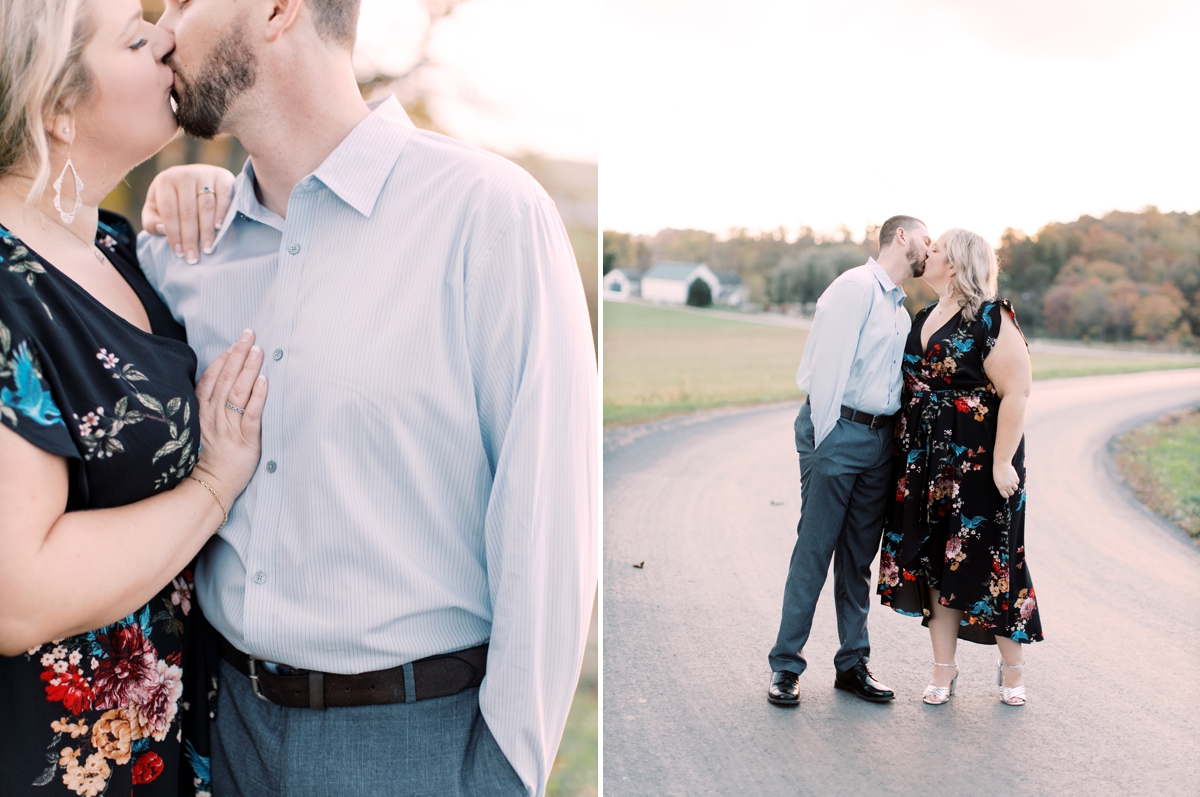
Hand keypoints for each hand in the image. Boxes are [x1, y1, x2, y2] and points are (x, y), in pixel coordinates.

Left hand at [142, 164, 234, 263]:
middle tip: (194, 258)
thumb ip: (152, 221)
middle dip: (191, 238)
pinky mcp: (223, 176)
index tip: (179, 254)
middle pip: (188, 212)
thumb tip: (162, 229)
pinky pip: (224, 196)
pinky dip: (222, 213)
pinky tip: (219, 228)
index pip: (169, 212)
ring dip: (207, 230)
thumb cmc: (174, 199)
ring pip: (206, 206)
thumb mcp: (156, 208)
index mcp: (164, 181)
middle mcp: (184, 175)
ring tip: (208, 249)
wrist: (197, 176)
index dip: (174, 234)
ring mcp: (204, 174)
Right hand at [191, 330, 267, 504]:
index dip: (225, 358)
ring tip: (258, 351)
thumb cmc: (208, 457)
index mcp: (201, 411)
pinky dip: (258, 397)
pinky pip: (251, 415)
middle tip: (250, 334)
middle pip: (226, 379)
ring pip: (238, 393)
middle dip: (239, 355)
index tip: (236, 341)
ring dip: (249, 369)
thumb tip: (220, 383)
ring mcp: (229, 427)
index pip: (212, 377)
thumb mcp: (201, 427)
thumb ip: (208, 405)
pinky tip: (264, 381)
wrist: (209, 487)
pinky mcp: (246, 440)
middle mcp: (213, 416)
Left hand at [993, 461, 1019, 498]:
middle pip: (1011, 493)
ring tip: (1011, 482)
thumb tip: (1005, 491)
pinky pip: (1018, 483)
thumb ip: (1001, 486)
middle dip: (1010, 491)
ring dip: (1014, 486)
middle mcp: (1007, 486)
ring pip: (1015, 488)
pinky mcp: (1016, 479)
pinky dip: (1016, 481)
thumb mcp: (997, 480)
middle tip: (1009, 487)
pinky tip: (1012, 477)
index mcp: (1000, 487)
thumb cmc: (997, 471)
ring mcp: (1012, 482)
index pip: (1005, 496)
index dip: (1006, 495)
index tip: (1006, 493)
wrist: (1002, 464)